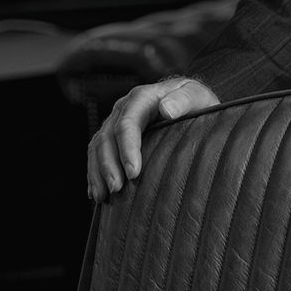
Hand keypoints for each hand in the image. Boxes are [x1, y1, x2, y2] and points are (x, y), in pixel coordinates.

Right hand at [88, 77, 218, 202]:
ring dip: (98, 172)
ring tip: (103, 195)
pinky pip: (96, 153)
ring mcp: (115, 121)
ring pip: (97, 147)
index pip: (127, 124)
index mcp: (142, 99)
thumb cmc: (195, 100)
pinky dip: (94, 173)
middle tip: (116, 189)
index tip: (133, 173)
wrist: (188, 98)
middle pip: (107, 137)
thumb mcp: (196, 95)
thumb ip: (184, 100)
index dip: (127, 149)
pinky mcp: (113, 135)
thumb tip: (166, 109)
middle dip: (109, 165)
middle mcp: (123, 109)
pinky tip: (98, 192)